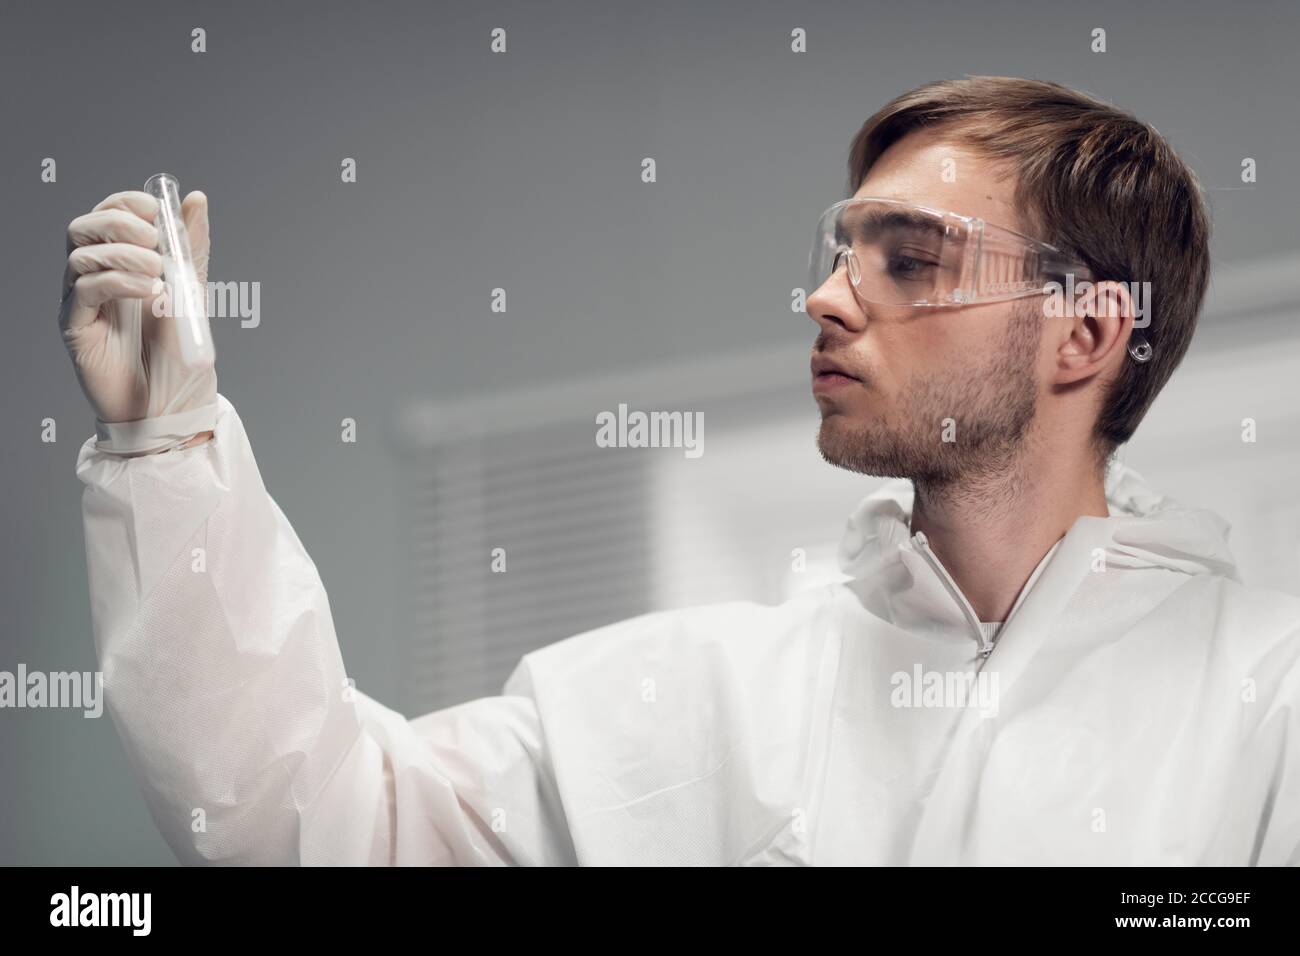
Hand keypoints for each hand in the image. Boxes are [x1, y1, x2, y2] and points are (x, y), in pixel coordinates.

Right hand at [59, 189, 215, 424]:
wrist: (174, 405)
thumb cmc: (179, 354)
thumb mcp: (194, 290)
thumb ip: (192, 246)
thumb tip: (195, 198)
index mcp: (122, 263)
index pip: (108, 215)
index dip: (127, 203)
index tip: (156, 209)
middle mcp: (96, 277)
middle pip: (82, 228)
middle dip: (118, 222)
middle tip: (154, 237)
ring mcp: (83, 302)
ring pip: (79, 255)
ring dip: (122, 253)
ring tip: (158, 271)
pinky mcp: (77, 327)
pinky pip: (84, 290)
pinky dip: (117, 281)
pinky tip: (148, 290)